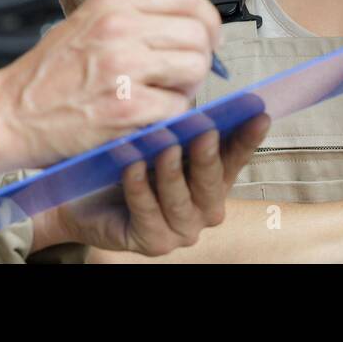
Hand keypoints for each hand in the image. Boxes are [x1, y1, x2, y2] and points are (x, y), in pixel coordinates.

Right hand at [0, 0, 222, 172]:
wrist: (11, 113)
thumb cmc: (47, 75)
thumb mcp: (84, 23)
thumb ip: (132, 17)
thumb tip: (183, 23)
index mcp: (112, 4)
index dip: (206, 16)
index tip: (208, 33)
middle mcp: (120, 30)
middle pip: (196, 33)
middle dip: (201, 55)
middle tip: (188, 71)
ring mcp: (124, 69)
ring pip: (194, 68)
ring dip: (188, 85)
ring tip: (166, 93)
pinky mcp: (127, 108)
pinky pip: (177, 106)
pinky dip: (171, 114)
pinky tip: (150, 114)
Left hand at [47, 116, 270, 256]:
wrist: (83, 198)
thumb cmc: (128, 164)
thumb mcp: (158, 140)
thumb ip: (181, 128)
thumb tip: (195, 98)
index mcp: (213, 180)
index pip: (236, 158)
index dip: (248, 138)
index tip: (259, 114)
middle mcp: (205, 208)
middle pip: (212, 183)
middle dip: (207, 156)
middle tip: (203, 130)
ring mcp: (182, 229)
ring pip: (180, 200)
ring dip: (171, 170)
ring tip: (162, 144)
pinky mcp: (154, 242)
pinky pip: (147, 213)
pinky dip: (139, 187)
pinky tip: (131, 165)